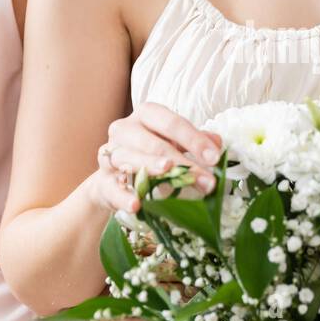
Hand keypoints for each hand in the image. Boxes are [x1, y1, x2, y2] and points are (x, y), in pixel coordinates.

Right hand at [91, 101, 222, 215]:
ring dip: (152, 169)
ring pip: (129, 159)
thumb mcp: (175, 143)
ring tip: (169, 174)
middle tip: (206, 181)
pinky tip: (136, 205)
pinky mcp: (101, 179)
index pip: (171, 123)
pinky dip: (123, 197)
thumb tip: (217, 144)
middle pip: (153, 143)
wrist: (116, 177)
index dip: (194, 140)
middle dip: (181, 162)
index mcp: (147, 115)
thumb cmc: (152, 154)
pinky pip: (111, 187)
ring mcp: (110, 153)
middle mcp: (125, 129)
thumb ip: (196, 142)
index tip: (214, 158)